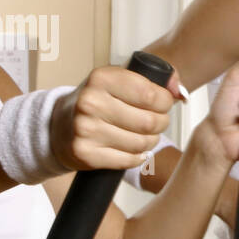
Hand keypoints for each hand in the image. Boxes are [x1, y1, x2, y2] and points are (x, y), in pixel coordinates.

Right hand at [50, 64, 179, 170]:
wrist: (58, 126)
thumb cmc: (97, 102)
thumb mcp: (119, 81)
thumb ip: (154, 81)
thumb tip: (180, 91)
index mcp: (101, 78)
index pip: (150, 94)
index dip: (165, 102)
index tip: (163, 104)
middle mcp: (90, 102)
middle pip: (149, 122)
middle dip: (161, 124)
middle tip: (157, 123)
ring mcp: (85, 130)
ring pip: (141, 143)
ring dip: (151, 142)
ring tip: (145, 136)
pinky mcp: (85, 154)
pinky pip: (129, 160)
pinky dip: (138, 157)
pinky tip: (134, 150)